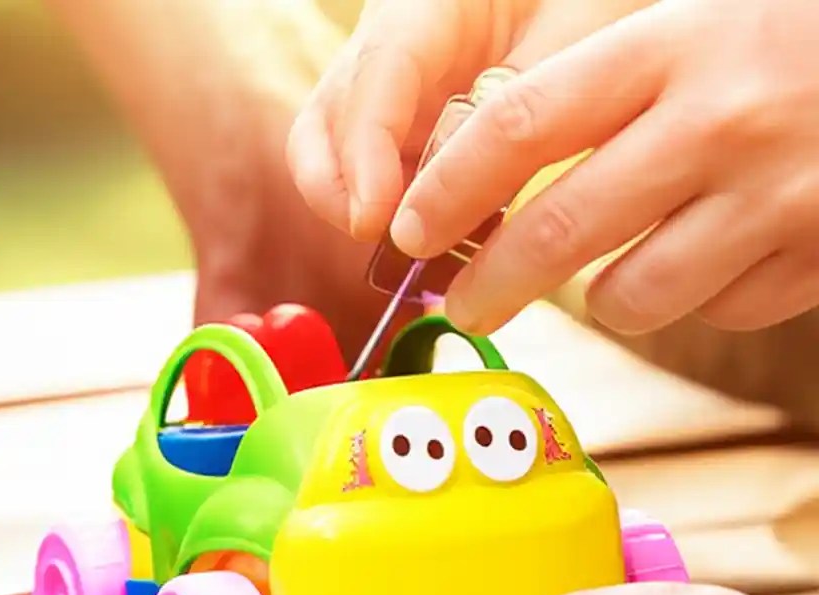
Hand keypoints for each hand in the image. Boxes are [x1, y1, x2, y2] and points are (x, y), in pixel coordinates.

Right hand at [287, 0, 655, 242]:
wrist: (594, 2)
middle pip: (323, 125)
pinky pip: (372, 174)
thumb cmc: (591, 0)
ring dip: (361, 209)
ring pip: (330, 156)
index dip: (363, 155)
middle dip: (342, 193)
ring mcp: (386, 88)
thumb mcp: (575, 34)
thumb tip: (457, 186)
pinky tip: (440, 236)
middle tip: (394, 243)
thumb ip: (516, 106)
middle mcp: (387, 43)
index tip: (376, 221)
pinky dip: (392, 212)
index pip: (372, 76)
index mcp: (424, 4)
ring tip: (419, 247)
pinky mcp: (401, 123)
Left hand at [391, 0, 818, 336]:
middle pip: (558, 231)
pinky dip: (699, 299)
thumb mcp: (693, 22)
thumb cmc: (788, 34)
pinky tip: (718, 254)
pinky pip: (718, 312)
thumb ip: (600, 85)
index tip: (406, 230)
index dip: (446, 190)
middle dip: (490, 284)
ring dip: (606, 298)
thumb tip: (472, 164)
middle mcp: (718, 121)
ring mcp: (777, 195)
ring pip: (634, 296)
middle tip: (464, 305)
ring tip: (617, 267)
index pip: (518, 125)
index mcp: (671, 46)